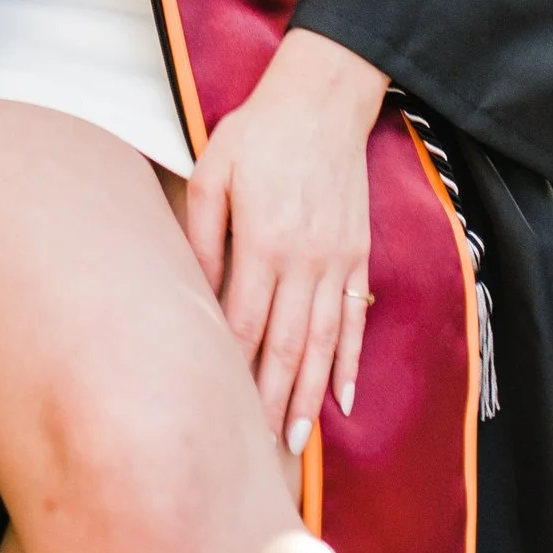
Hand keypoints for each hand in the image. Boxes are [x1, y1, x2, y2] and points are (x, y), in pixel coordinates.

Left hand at [181, 30, 387, 459]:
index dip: (235, 369)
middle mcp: (306, 259)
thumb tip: (195, 287)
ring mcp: (337, 261)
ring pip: (324, 342)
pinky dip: (349, 362)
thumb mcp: (213, 170)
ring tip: (297, 440)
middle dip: (274, 400)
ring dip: (310, 394)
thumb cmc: (258, 133)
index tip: (221, 409)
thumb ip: (202, 232)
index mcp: (265, 239)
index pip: (247, 321)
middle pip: (288, 345)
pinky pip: (354, 319)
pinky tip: (343, 398)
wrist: (323, 100)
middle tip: (263, 451)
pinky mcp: (357, 255)